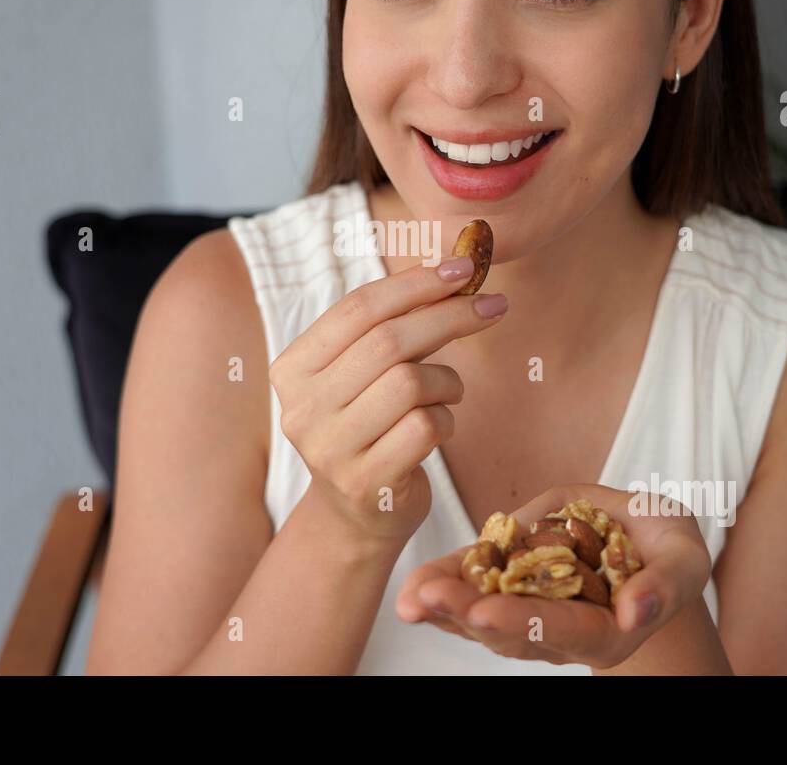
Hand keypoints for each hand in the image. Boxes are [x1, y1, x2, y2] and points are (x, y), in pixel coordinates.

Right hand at [268, 252, 508, 545]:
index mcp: (293, 368)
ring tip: (447, 394)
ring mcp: (329, 448)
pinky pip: (426, 427)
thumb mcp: (366, 374)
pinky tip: (438, 429)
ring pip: (410, 383)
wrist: (356, 515)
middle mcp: (301, 407)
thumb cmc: (371, 427)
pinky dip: (446, 420)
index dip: (415, 284)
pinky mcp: (365, 482)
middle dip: (449, 316)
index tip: (462, 270)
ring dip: (447, 381)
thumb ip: (395, 326)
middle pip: (388, 341)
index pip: (358, 308)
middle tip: (493, 307)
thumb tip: (456, 272)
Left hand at [395, 484, 711, 668]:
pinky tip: (413, 586)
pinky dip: (442, 585)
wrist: (638, 537)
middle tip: (428, 600)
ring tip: (410, 597)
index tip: (485, 613)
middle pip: (510, 631)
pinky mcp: (508, 582)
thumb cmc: (666, 547)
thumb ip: (666, 583)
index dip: (523, 622)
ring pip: (482, 617)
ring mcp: (530, 610)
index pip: (563, 630)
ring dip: (444, 607)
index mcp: (607, 630)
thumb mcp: (683, 556)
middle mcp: (561, 632)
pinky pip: (472, 588)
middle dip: (467, 615)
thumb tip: (637, 612)